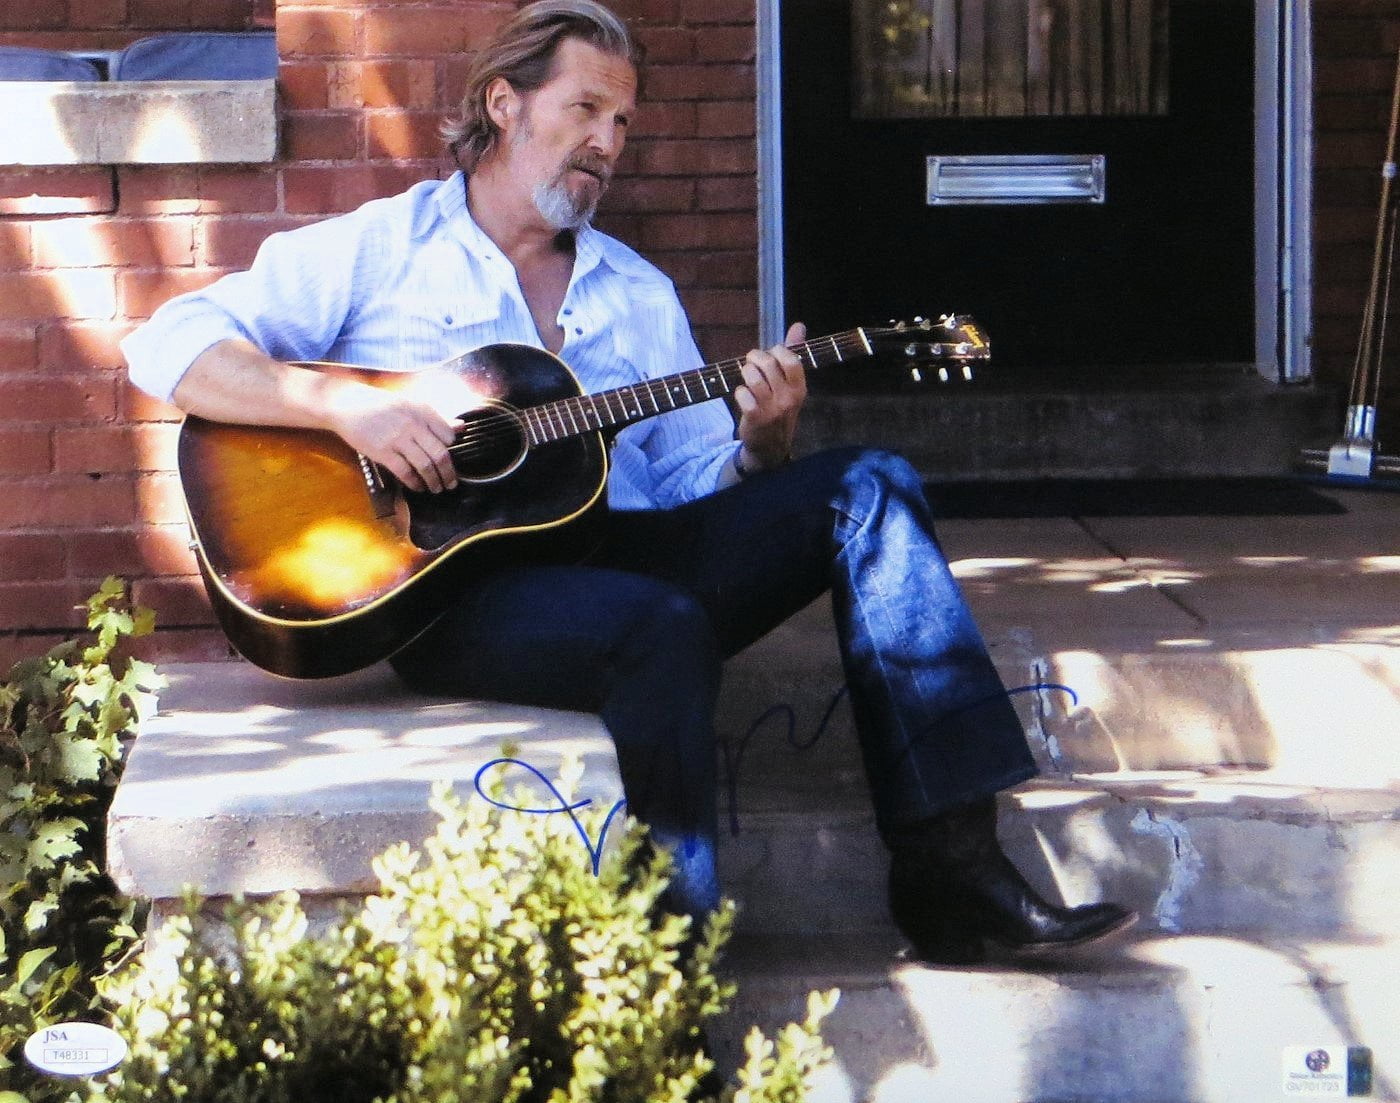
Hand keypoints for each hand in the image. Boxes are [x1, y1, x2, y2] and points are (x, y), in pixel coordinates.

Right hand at [326, 382, 462, 493]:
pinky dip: (415, 483)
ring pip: (425, 466)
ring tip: (437, 489)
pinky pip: (405, 472)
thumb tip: (461, 428)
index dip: (454, 451)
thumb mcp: (411, 404)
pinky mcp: (382, 452)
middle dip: (449, 473)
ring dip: (434, 481)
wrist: (347, 404)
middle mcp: (413, 424)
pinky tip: (418, 487)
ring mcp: (397, 439)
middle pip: (440, 454)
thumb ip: (436, 418)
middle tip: (451, 483)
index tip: (454, 461)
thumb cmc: (381, 405)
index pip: (449, 435)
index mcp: (422, 411)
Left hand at [734, 322, 806, 472]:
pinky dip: (739, 392)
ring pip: (752, 377)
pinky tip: (743, 396)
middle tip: (751, 362)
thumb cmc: (779, 408)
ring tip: (746, 378)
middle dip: (755, 357)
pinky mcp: (755, 418)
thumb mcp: (791, 385)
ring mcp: (772, 409)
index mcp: (799, 387)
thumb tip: (799, 325)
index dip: (776, 351)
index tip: (771, 356)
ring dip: (745, 373)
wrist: (771, 446)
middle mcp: (788, 398)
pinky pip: (742, 394)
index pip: (791, 359)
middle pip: (767, 363)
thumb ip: (794, 354)